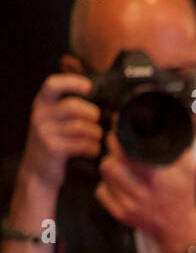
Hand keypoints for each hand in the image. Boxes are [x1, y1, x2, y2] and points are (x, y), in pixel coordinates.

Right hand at [18, 72, 102, 190]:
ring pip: (82, 127)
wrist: (39, 171)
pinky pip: (83, 144)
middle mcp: (40, 115)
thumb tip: (99, 97)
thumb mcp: (56, 120)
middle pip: (74, 106)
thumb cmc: (55, 142)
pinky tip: (92, 151)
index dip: (72, 82)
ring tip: (95, 141)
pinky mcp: (53, 148)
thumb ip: (70, 108)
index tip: (88, 86)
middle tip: (97, 125)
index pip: (53, 84)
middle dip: (93, 115)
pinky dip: (93, 148)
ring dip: (96, 135)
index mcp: (42, 103)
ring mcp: (44, 132)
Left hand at [94, 129, 195, 252]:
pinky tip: (118, 184)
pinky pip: (101, 191)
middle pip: (110, 160)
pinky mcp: (121, 214)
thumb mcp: (188, 168)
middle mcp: (141, 191)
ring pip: (104, 173)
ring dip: (109, 166)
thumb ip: (179, 145)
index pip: (126, 148)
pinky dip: (107, 186)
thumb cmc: (183, 195)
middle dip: (112, 149)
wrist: (180, 229)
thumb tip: (174, 122)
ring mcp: (130, 204)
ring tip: (119, 165)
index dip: (119, 134)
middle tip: (118, 146)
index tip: (119, 125)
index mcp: (157, 177)